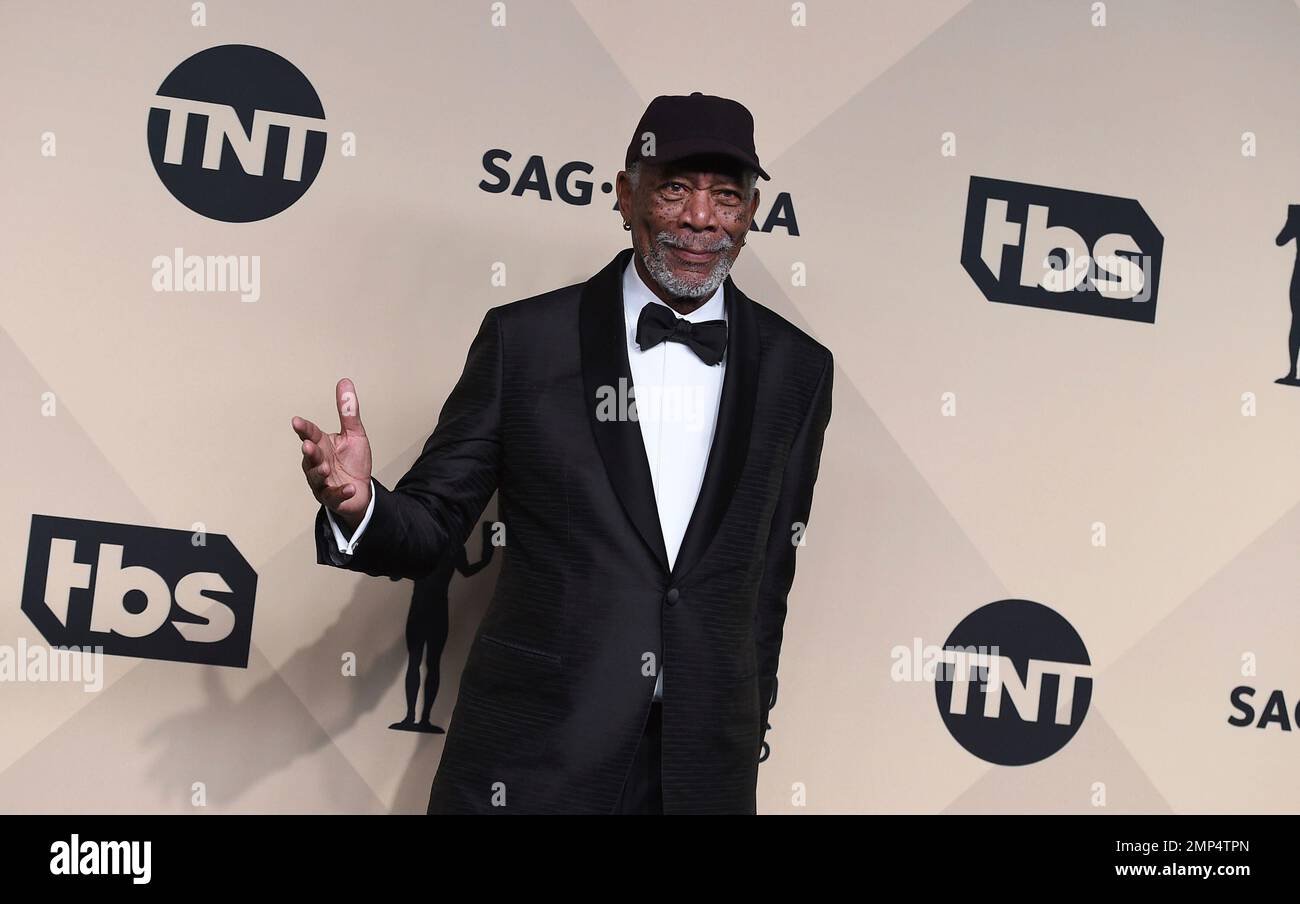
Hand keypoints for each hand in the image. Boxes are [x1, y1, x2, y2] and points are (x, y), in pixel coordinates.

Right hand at [292, 378, 372, 529]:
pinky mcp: (330, 497)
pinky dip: (341, 492)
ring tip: (325, 467)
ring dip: (319, 471)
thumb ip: (348, 412)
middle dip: (309, 452)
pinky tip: (351, 488)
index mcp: (322, 444)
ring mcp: (321, 481)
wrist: (361, 491)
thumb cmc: (353, 461)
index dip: (304, 428)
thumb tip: (344, 381)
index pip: (310, 434)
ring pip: (315, 476)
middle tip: (309, 446)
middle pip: (310, 456)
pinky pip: (333, 495)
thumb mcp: (355, 434)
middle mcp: (317, 462)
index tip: (296, 421)